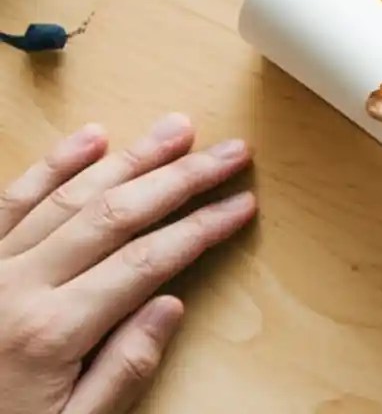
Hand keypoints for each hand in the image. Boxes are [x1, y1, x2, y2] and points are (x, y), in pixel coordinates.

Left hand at [0, 114, 256, 413]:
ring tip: (177, 129)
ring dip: (130, 158)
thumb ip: (123, 370)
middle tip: (228, 152)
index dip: (202, 228)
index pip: (147, 262)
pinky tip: (92, 139)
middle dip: (181, 178)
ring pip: (69, 196)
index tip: (241, 205)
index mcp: (51, 331)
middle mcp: (17, 286)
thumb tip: (171, 307)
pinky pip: (12, 200)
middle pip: (116, 214)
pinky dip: (53, 166)